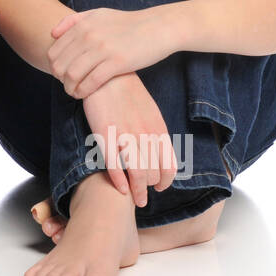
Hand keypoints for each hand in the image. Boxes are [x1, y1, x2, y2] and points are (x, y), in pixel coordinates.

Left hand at [48, 5, 179, 98]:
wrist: (158, 27)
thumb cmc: (127, 23)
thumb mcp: (99, 14)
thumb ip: (74, 21)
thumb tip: (53, 34)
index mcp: (83, 25)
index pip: (55, 51)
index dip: (54, 66)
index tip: (60, 74)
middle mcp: (89, 35)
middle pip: (60, 64)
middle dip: (59, 79)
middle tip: (66, 85)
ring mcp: (103, 49)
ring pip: (72, 74)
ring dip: (69, 88)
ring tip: (73, 92)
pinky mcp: (117, 62)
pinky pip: (91, 82)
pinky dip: (83, 91)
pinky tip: (83, 95)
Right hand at [76, 72, 177, 207]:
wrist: (108, 76)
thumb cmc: (128, 93)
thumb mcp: (150, 111)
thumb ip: (156, 133)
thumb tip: (160, 152)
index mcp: (159, 130)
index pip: (169, 166)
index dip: (165, 181)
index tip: (159, 187)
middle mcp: (146, 136)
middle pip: (153, 174)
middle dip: (150, 189)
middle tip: (145, 196)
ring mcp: (126, 137)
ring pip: (137, 174)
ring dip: (138, 192)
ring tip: (136, 199)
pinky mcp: (106, 137)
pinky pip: (115, 167)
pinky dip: (119, 181)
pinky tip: (120, 188)